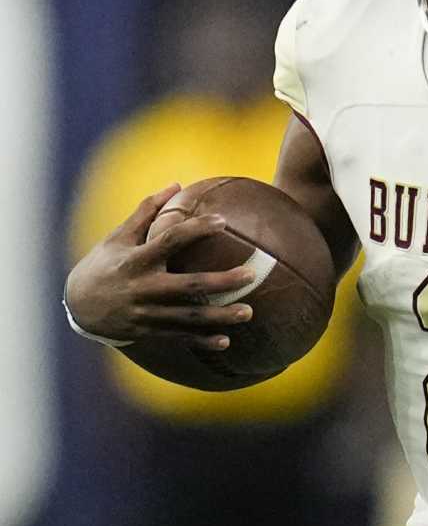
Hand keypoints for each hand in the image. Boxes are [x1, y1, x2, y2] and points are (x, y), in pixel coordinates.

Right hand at [64, 185, 257, 350]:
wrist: (78, 306)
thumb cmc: (104, 264)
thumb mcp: (119, 237)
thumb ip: (147, 212)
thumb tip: (176, 184)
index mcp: (136, 260)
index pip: (170, 241)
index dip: (196, 230)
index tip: (222, 221)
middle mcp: (142, 288)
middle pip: (188, 286)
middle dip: (221, 282)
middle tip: (251, 275)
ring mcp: (146, 313)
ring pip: (188, 317)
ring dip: (220, 316)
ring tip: (249, 312)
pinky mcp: (148, 331)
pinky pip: (180, 337)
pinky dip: (202, 341)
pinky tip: (226, 341)